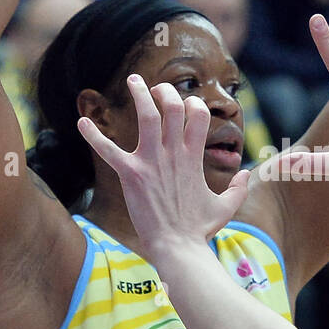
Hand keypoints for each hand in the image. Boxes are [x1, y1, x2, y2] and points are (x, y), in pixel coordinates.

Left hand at [77, 79, 249, 262]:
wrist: (178, 248)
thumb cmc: (199, 230)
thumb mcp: (226, 207)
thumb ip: (238, 188)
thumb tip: (246, 174)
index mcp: (194, 158)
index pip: (198, 116)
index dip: (193, 104)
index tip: (186, 104)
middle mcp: (174, 154)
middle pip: (173, 108)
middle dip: (165, 92)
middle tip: (157, 88)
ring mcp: (152, 162)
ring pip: (147, 117)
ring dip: (140, 95)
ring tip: (134, 81)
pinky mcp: (131, 175)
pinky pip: (108, 151)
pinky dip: (94, 136)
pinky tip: (81, 123)